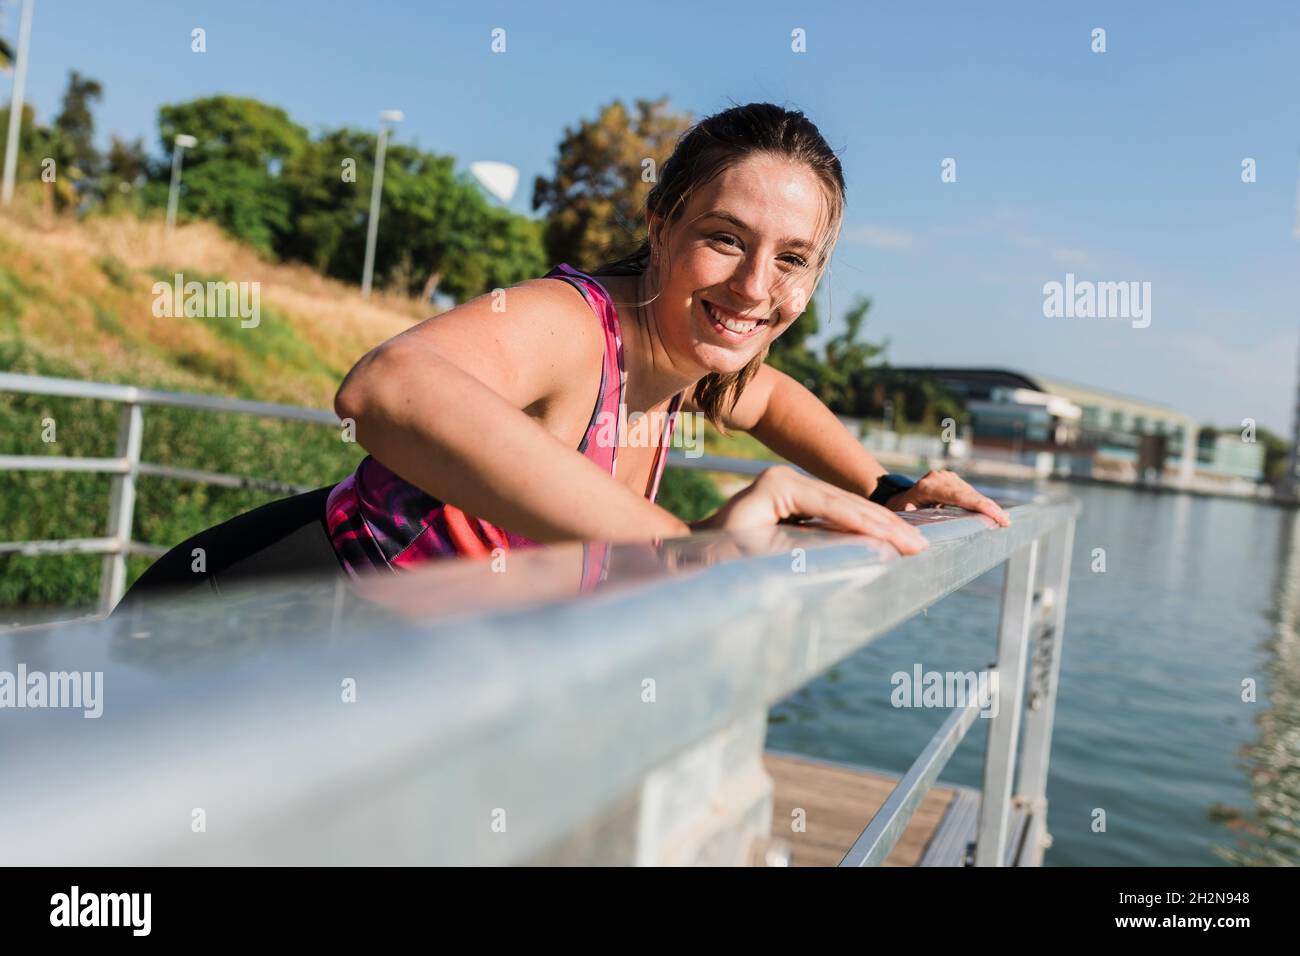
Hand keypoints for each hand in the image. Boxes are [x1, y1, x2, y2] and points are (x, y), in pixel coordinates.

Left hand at [691, 465, 929, 554]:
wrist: (687, 555)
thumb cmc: (713, 560)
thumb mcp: (755, 556)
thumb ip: (800, 553)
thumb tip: (846, 555)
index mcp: (778, 485)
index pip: (836, 507)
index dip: (874, 528)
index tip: (906, 545)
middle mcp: (785, 478)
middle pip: (845, 503)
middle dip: (885, 526)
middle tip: (922, 546)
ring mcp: (789, 485)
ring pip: (843, 506)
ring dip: (878, 526)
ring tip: (913, 544)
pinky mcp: (791, 498)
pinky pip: (833, 513)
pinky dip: (860, 527)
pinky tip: (886, 539)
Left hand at [881, 469, 1010, 526]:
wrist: (895, 497)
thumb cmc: (898, 511)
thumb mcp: (902, 516)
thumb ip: (913, 519)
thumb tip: (921, 531)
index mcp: (928, 487)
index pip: (960, 497)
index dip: (981, 506)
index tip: (998, 516)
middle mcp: (939, 478)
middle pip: (969, 494)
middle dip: (989, 508)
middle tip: (1006, 522)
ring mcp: (946, 477)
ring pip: (971, 493)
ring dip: (987, 506)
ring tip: (1003, 520)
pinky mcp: (952, 480)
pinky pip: (968, 493)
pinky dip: (980, 503)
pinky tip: (993, 513)